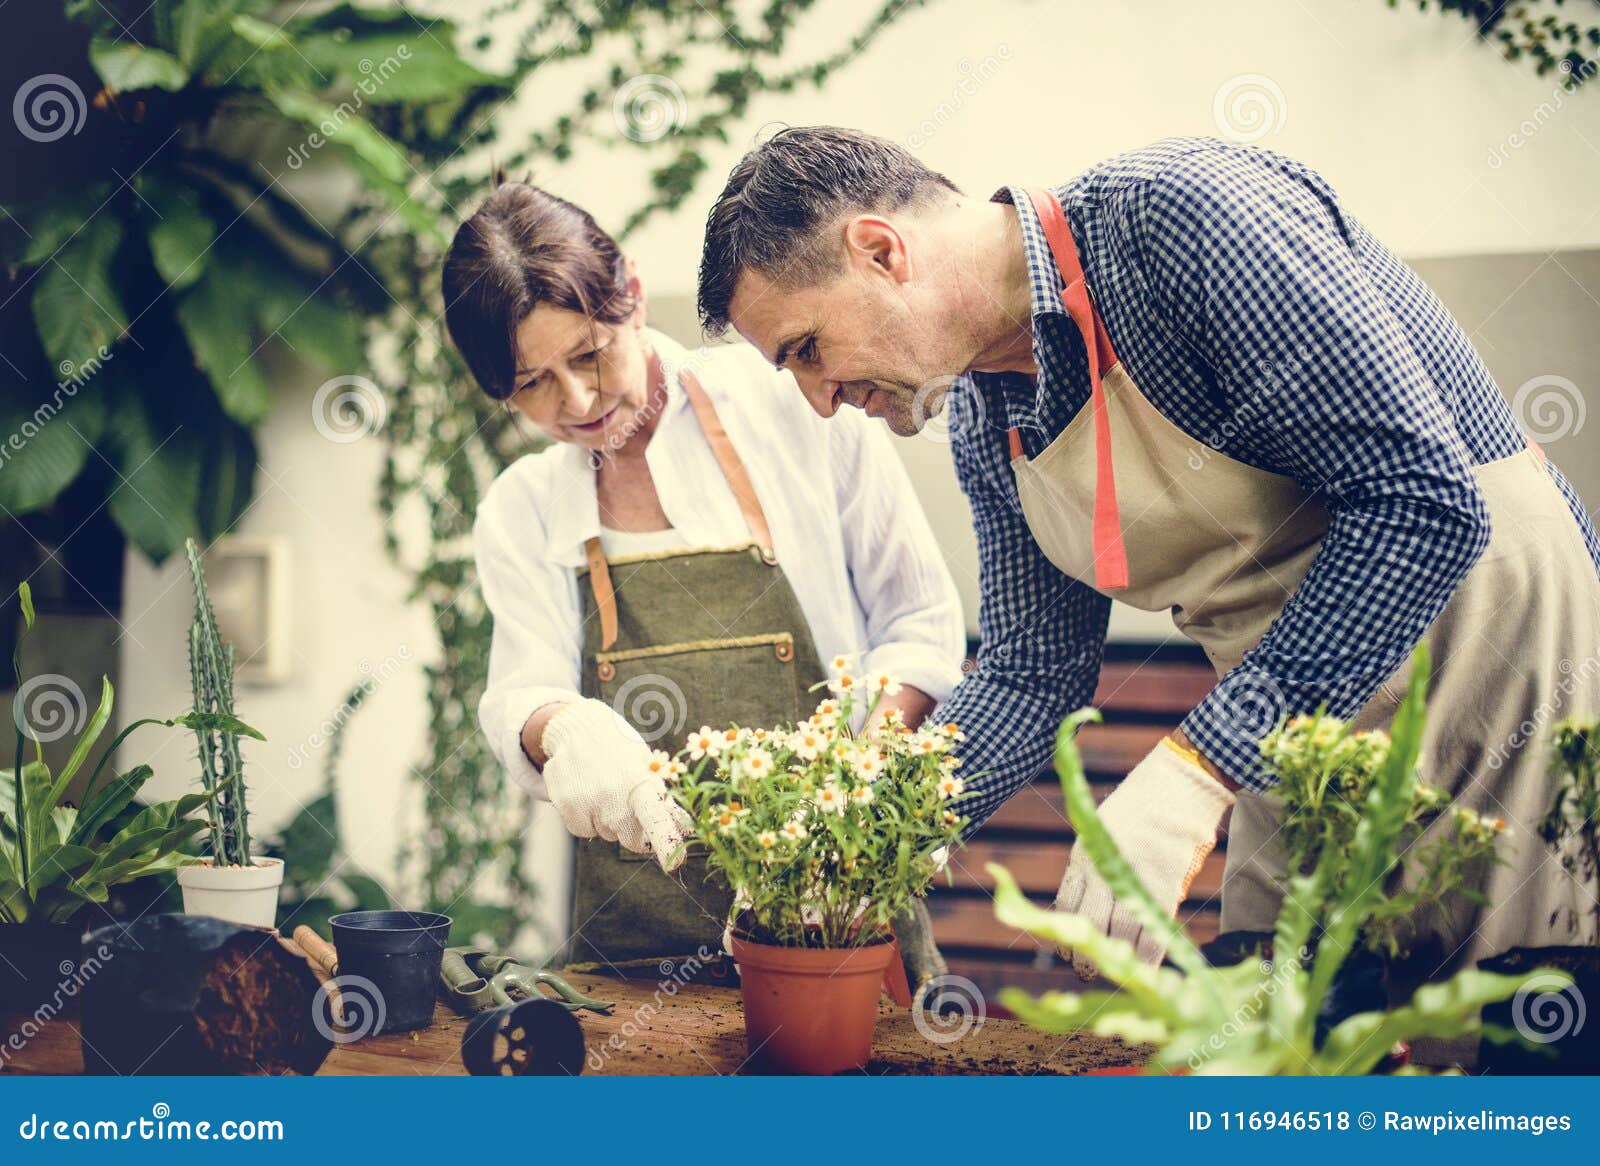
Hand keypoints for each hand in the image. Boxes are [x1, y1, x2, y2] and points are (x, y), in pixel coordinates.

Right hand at [539, 700, 692, 873]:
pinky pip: (585, 831)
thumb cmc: (621, 749)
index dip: (665, 843)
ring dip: (610, 821)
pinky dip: (587, 818)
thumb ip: (662, 799)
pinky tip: (586, 792)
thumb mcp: (645, 765)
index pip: (656, 819)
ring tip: (604, 788)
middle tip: (631, 804)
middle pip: (634, 840)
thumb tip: (686, 829)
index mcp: (640, 783)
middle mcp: (612, 797)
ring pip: (608, 835)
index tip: (675, 865)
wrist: (577, 727)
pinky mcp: (567, 807)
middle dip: (637, 831)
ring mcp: (587, 803)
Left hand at [1054, 738, 1234, 976]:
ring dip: (1116, 960)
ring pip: (1118, 935)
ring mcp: (1133, 879)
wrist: (1179, 783)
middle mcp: (1101, 870)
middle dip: (1085, 955)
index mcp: (1083, 854)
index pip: (1065, 904)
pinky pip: (1152, 934)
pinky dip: (1148, 957)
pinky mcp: (1165, 886)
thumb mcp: (1104, 829)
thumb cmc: (1144, 803)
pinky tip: (1146, 969)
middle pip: (1087, 925)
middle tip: (1087, 971)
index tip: (1067, 949)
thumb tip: (1098, 901)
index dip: (1064, 932)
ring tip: (1115, 974)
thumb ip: (1098, 863)